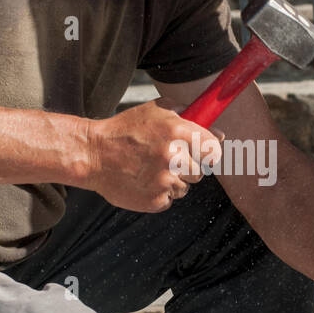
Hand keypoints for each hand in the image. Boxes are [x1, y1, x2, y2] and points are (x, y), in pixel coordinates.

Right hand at [85, 102, 223, 212]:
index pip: (214, 150)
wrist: (93, 155)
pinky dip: (158, 194)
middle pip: (200, 172)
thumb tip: (220, 134)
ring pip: (185, 188)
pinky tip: (142, 181)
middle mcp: (174, 157)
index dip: (208, 153)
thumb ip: (189, 116)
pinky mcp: (155, 201)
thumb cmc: (126, 130)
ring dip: (172, 182)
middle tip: (164, 160)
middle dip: (186, 168)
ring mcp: (164, 181)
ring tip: (149, 170)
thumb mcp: (155, 111)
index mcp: (177, 132)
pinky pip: (169, 200)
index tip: (201, 154)